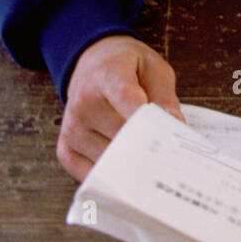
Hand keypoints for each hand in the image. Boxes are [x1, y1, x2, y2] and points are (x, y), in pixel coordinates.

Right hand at [57, 34, 183, 181]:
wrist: (92, 65)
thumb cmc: (127, 68)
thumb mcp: (153, 68)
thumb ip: (165, 96)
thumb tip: (175, 125)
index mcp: (106, 76)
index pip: (124, 98)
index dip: (145, 118)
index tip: (167, 135)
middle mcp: (83, 103)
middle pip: (121, 135)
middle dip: (147, 146)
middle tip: (168, 152)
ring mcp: (71, 129)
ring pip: (110, 161)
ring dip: (131, 162)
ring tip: (145, 151)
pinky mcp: (65, 150)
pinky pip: (92, 175)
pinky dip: (112, 175)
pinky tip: (125, 163)